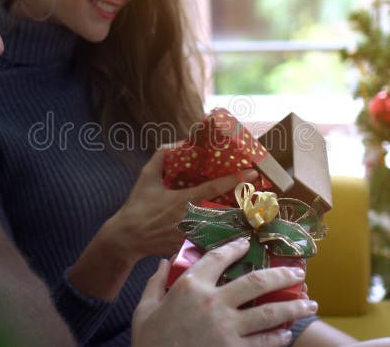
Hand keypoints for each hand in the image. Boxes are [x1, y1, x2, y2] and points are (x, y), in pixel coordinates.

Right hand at [107, 149, 258, 261]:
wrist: (127, 238)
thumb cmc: (137, 206)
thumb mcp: (146, 177)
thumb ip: (160, 157)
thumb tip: (178, 142)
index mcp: (184, 199)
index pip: (214, 187)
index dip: (235, 179)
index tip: (252, 173)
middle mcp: (191, 217)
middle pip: (226, 209)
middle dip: (244, 202)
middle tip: (262, 195)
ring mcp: (192, 234)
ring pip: (221, 228)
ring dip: (239, 220)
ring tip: (256, 213)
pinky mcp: (189, 247)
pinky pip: (210, 241)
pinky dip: (224, 237)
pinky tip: (238, 234)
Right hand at [132, 238, 317, 346]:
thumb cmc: (149, 343)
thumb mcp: (144, 310)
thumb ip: (155, 284)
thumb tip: (163, 264)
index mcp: (190, 287)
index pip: (218, 257)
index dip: (235, 247)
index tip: (247, 243)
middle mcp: (213, 303)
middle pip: (256, 282)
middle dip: (281, 275)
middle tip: (298, 273)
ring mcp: (227, 329)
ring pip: (268, 312)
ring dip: (292, 307)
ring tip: (309, 304)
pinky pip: (264, 342)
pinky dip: (278, 337)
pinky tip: (286, 334)